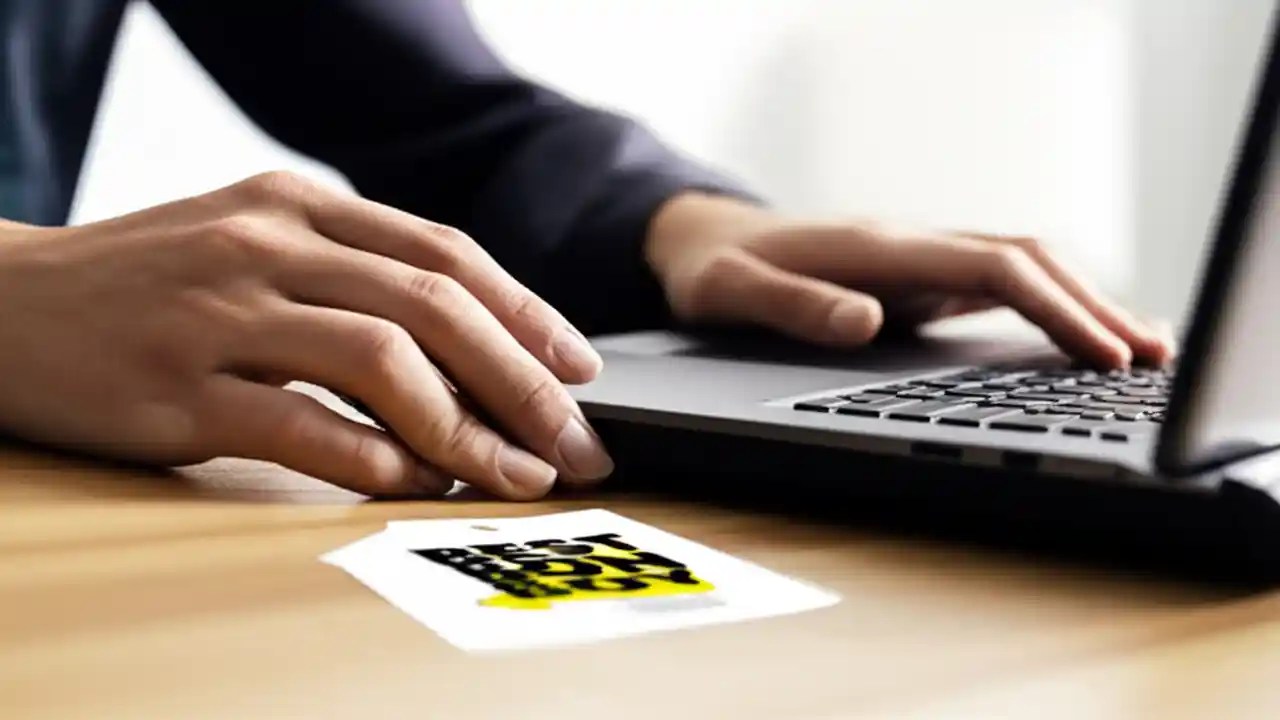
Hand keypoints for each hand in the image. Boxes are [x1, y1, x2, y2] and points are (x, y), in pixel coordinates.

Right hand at [0, 172, 612, 498]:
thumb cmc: (147, 285)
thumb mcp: (250, 243)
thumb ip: (349, 277)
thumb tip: (471, 351)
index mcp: (296, 203)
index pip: (444, 251)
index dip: (528, 313)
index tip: (580, 370)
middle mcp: (267, 243)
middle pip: (436, 304)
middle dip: (523, 379)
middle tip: (573, 440)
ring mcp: (221, 313)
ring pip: (384, 361)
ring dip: (467, 428)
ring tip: (514, 474)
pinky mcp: (179, 388)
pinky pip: (306, 427)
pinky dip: (378, 461)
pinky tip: (418, 484)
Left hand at [646, 193, 1171, 367]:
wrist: (701, 240)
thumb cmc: (714, 270)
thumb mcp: (732, 294)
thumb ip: (792, 306)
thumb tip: (867, 322)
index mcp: (878, 248)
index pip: (992, 267)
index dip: (1054, 306)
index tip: (1102, 352)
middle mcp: (908, 246)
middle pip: (1026, 259)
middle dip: (1092, 303)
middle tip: (1153, 357)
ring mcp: (915, 260)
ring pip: (1021, 267)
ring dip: (1080, 301)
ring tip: (1139, 349)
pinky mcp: (913, 278)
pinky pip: (996, 284)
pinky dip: (1046, 306)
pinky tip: (1073, 336)